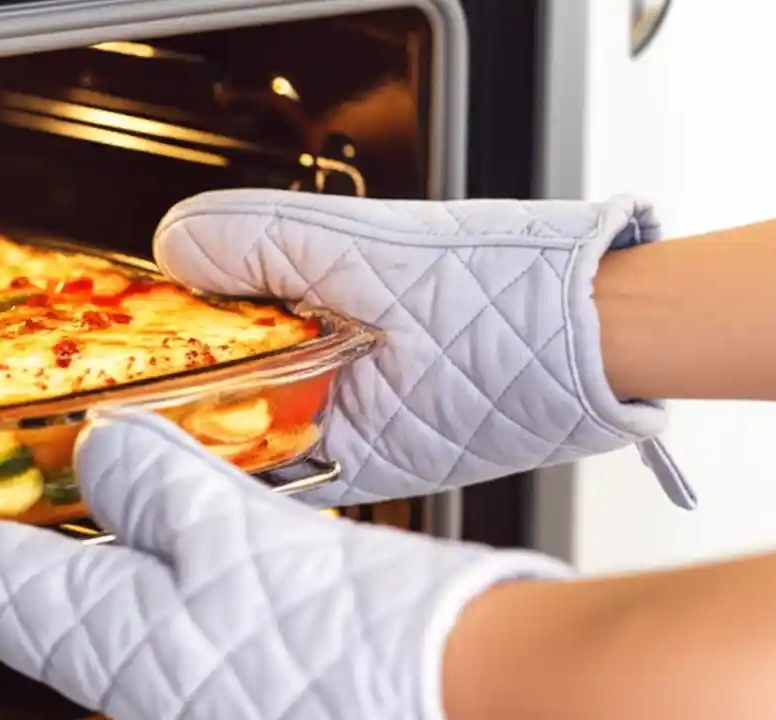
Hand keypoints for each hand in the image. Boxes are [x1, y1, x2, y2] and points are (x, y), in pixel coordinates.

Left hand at [0, 411, 566, 719]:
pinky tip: (222, 569)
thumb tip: (102, 447)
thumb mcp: (231, 535)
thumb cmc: (349, 638)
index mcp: (131, 651)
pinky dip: (195, 593)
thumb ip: (154, 488)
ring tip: (124, 531)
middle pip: (79, 628)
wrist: (463, 702)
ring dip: (123, 580)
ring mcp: (216, 696)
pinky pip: (205, 637)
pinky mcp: (271, 688)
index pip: (26, 607)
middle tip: (29, 536)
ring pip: (142, 632)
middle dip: (49, 578)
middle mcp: (160, 690)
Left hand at [153, 189, 693, 507]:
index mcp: (347, 452)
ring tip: (269, 282)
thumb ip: (264, 245)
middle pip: (263, 403)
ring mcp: (400, 427)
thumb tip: (182, 243)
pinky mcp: (427, 394)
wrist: (618, 313)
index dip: (187, 384)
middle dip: (232, 350)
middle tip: (203, 295)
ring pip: (309, 377)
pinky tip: (335, 288)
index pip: (231, 436)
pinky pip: (354, 361)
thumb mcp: (365, 259)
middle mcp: (370, 455)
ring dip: (286, 329)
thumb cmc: (522, 314)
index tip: (157, 341)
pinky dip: (333, 324)